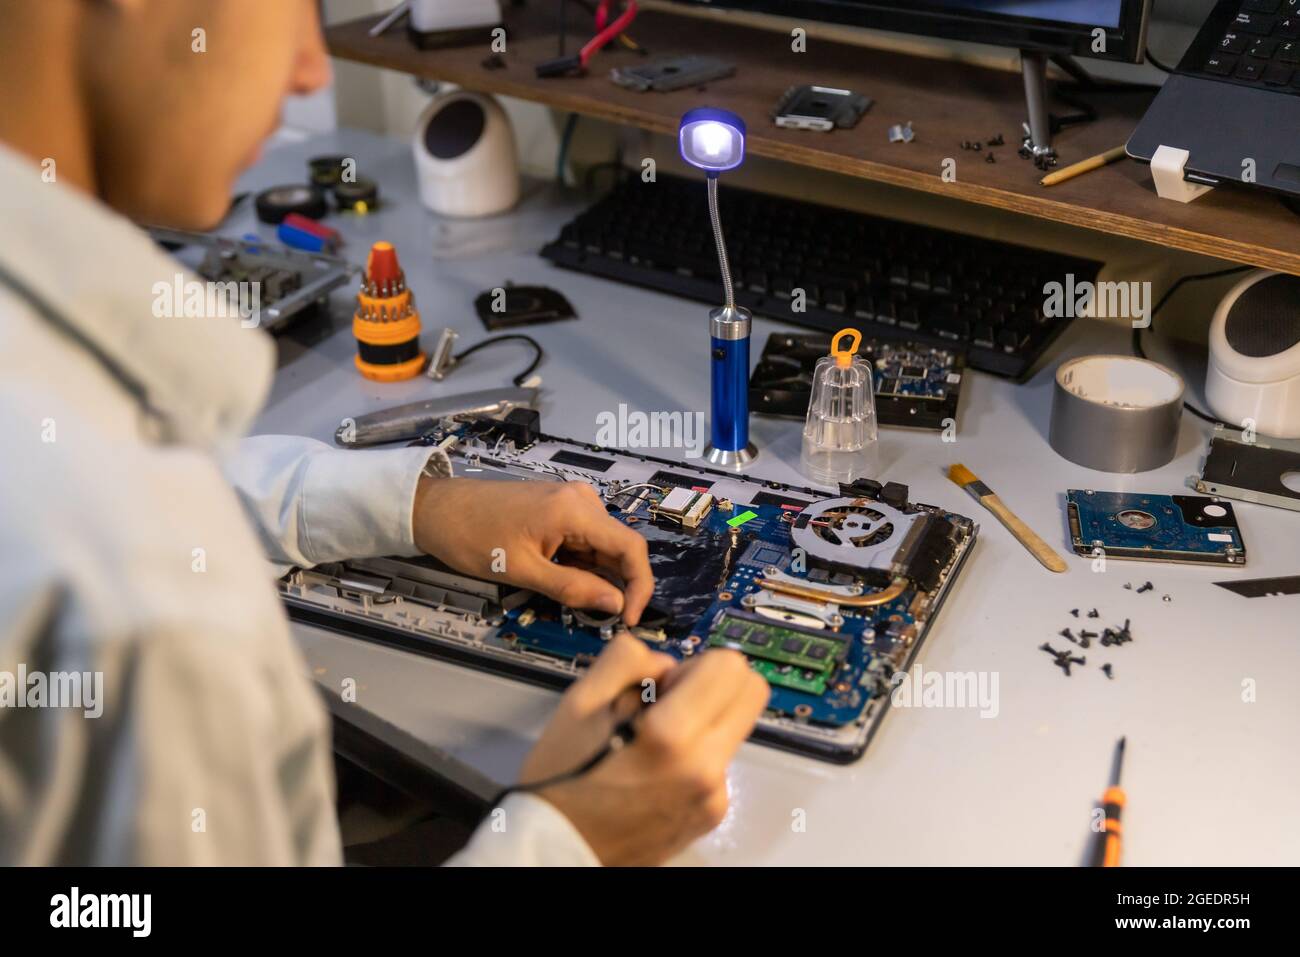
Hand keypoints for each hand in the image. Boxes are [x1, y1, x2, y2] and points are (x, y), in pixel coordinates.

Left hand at [412, 477, 653, 624]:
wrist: (438, 509)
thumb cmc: (472, 535)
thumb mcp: (523, 571)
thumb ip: (573, 589)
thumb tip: (615, 605)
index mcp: (575, 510)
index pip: (631, 548)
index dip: (639, 586)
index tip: (630, 616)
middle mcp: (580, 499)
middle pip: (619, 547)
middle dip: (616, 584)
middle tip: (600, 616)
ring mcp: (570, 502)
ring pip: (602, 546)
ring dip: (596, 576)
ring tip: (570, 597)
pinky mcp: (559, 508)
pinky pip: (584, 539)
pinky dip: (581, 564)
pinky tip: (560, 578)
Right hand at [519, 633, 769, 865]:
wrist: (559, 848)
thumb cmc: (563, 774)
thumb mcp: (580, 699)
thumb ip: (630, 659)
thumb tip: (670, 664)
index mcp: (671, 736)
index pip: (730, 667)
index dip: (695, 664)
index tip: (663, 685)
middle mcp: (706, 769)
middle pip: (752, 692)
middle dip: (714, 684)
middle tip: (668, 702)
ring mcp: (715, 797)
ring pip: (735, 727)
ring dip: (704, 720)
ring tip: (652, 741)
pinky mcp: (714, 815)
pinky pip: (720, 762)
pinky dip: (696, 754)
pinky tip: (656, 769)